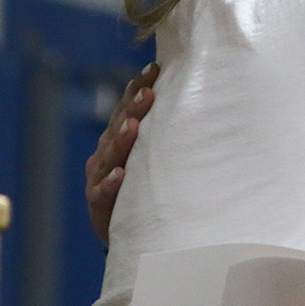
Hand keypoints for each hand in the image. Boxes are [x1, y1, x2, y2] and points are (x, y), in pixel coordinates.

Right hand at [84, 61, 156, 243]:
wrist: (135, 236)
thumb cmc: (151, 190)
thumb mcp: (157, 159)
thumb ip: (168, 134)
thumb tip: (205, 101)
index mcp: (120, 140)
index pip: (128, 108)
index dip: (138, 88)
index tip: (154, 68)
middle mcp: (107, 155)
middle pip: (118, 126)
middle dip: (133, 108)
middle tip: (149, 92)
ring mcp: (100, 179)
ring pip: (109, 156)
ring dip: (121, 140)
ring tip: (133, 126)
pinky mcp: (99, 207)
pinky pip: (103, 194)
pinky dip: (111, 184)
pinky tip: (120, 175)